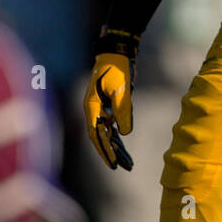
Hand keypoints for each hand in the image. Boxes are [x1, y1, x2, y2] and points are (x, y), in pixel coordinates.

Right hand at [83, 51, 134, 170]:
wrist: (116, 54)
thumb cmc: (116, 69)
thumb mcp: (121, 89)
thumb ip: (123, 110)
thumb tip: (125, 133)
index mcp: (91, 107)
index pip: (96, 135)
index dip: (104, 150)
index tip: (112, 163)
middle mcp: (94, 111)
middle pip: (101, 138)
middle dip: (111, 154)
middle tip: (122, 168)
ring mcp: (101, 110)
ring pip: (108, 135)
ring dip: (117, 149)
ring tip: (129, 164)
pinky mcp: (109, 108)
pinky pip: (113, 128)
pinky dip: (119, 139)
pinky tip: (125, 150)